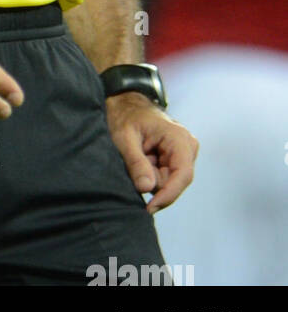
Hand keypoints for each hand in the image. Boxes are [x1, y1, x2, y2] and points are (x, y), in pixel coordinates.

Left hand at [105, 92, 197, 212]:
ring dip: (149, 177)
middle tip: (131, 166)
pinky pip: (164, 177)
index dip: (168, 195)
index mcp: (179, 139)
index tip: (150, 207)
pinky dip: (149, 174)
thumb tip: (147, 188)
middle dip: (152, 182)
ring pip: (167, 181)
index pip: (182, 175)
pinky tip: (141, 160)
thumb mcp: (124, 137)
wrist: (126, 104)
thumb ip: (135, 161)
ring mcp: (184, 154)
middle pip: (173, 181)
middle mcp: (187, 147)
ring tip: (135, 157)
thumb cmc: (125, 116)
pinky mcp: (177, 159)